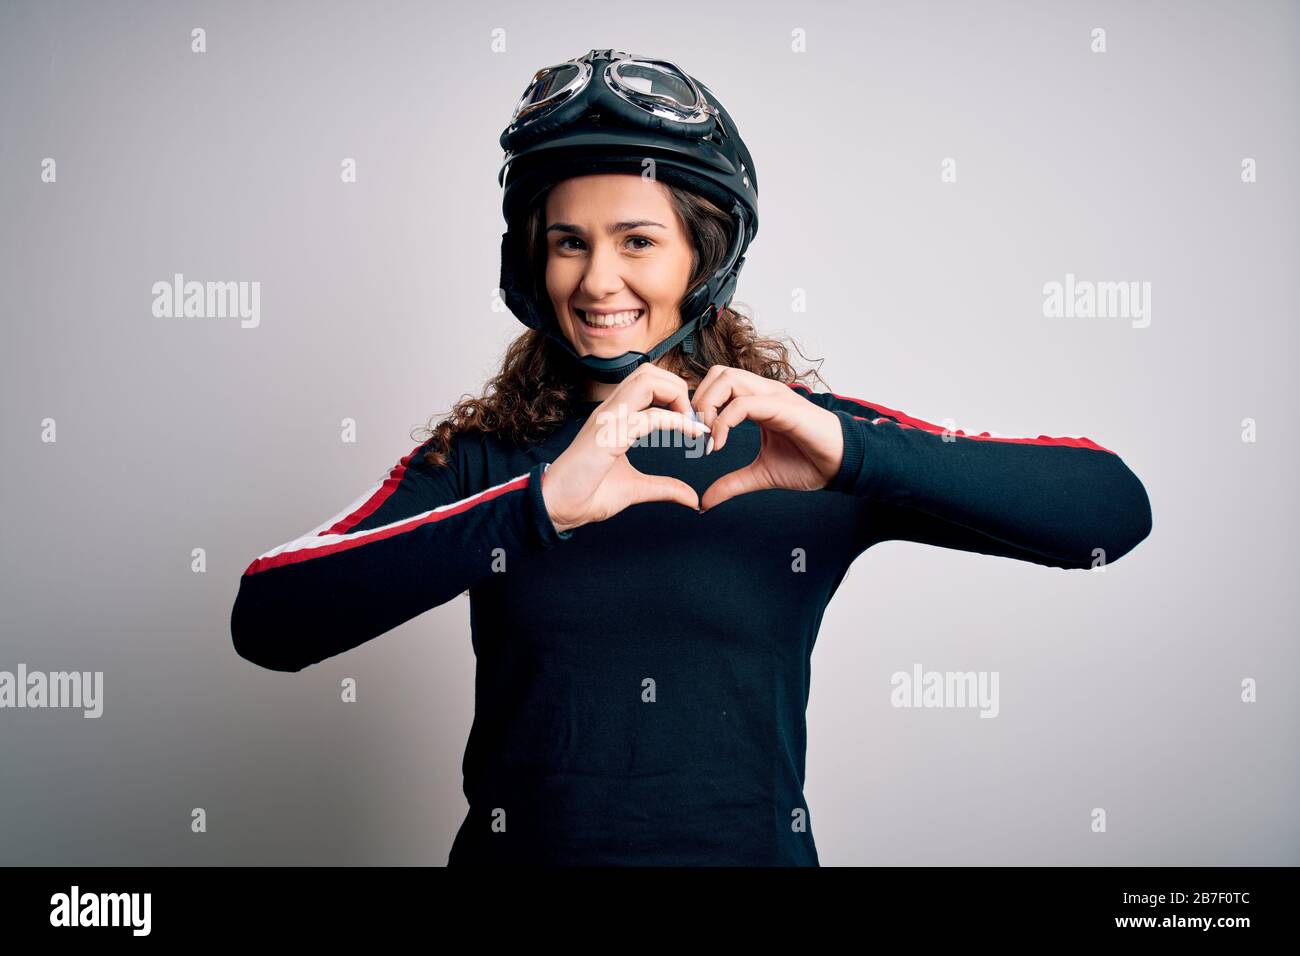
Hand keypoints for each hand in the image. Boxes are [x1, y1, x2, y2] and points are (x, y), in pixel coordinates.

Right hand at [541, 364, 709, 532]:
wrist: (557, 508)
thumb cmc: (588, 494)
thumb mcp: (636, 489)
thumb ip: (664, 488)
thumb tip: (692, 498)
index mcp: (614, 416)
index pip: (646, 381)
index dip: (675, 394)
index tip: (693, 422)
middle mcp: (610, 411)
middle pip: (648, 371)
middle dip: (678, 387)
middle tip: (692, 418)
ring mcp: (607, 420)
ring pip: (647, 381)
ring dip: (676, 396)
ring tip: (689, 422)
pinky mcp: (608, 437)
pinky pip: (649, 417)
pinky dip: (676, 421)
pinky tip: (690, 433)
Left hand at [692, 366, 844, 511]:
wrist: (840, 466)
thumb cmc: (808, 462)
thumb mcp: (760, 474)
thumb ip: (732, 484)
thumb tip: (704, 502)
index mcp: (758, 400)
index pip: (718, 384)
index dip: (700, 407)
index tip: (698, 440)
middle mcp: (764, 392)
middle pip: (718, 373)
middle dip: (699, 401)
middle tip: (699, 434)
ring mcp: (774, 396)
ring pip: (728, 379)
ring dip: (709, 406)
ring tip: (709, 436)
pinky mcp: (783, 408)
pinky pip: (745, 403)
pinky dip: (724, 421)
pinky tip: (719, 444)